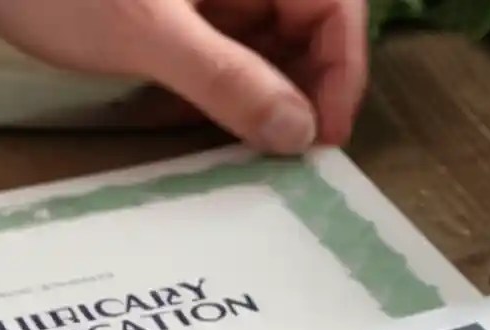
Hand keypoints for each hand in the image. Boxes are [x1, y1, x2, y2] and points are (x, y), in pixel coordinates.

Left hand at [0, 0, 367, 154]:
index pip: (332, 6)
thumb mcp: (148, 34)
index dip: (341, 73)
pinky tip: (190, 120)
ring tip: (239, 148)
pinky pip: (214, 51)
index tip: (324, 138)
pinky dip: (211, 88)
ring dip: (254, 96)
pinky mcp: (168, 9)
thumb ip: (227, 79)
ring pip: (259, 45)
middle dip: (299, 90)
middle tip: (282, 155)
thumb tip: (297, 130)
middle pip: (302, 28)